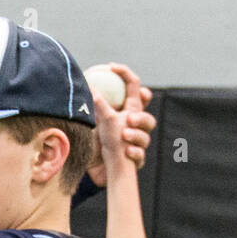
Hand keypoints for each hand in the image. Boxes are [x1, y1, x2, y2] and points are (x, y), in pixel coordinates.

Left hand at [86, 65, 155, 187]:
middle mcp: (135, 127)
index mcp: (129, 111)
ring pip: (146, 138)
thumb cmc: (97, 143)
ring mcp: (137, 144)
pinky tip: (127, 151)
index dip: (125, 74)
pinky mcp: (136, 160)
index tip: (111, 67)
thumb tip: (88, 85)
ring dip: (136, 136)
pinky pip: (140, 156)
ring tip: (125, 134)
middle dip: (142, 117)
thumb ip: (98, 104)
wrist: (97, 170)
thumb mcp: (97, 120)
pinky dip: (134, 153)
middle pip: (148, 118)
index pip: (133, 88)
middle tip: (130, 118)